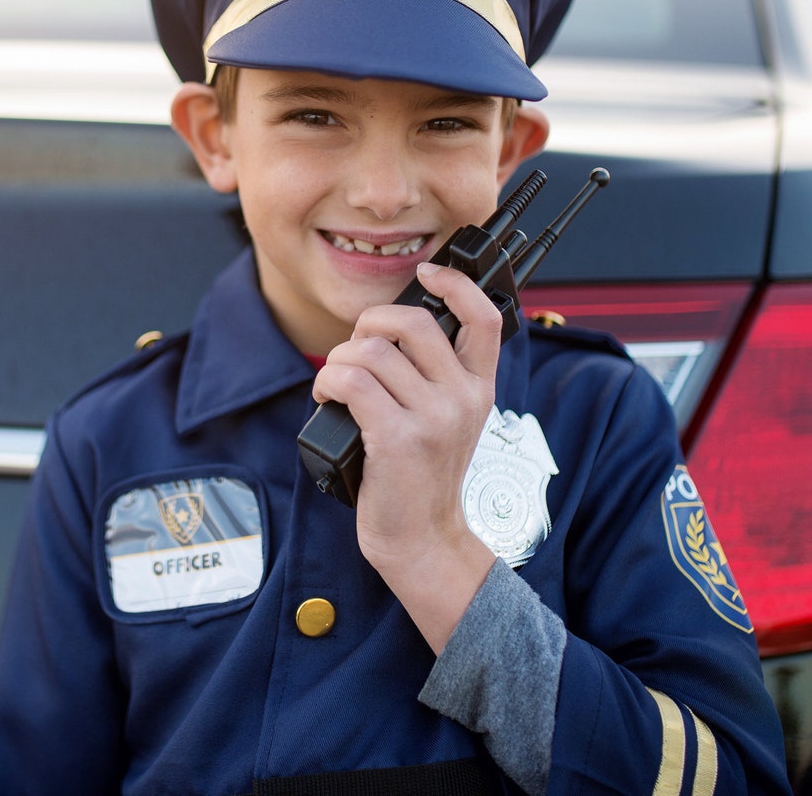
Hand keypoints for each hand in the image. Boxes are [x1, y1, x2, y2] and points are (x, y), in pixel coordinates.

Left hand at [311, 261, 500, 650]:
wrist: (421, 539)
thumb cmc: (421, 475)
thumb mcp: (448, 420)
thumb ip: (436, 375)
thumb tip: (389, 325)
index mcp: (479, 388)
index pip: (486, 318)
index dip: (456, 284)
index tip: (429, 271)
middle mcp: (463, 398)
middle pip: (413, 322)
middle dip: (371, 322)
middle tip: (356, 347)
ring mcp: (434, 418)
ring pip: (371, 350)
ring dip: (339, 360)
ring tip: (336, 382)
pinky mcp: (397, 438)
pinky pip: (351, 381)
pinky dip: (328, 381)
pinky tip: (326, 396)